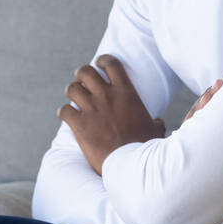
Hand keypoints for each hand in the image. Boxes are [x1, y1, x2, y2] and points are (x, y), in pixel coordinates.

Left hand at [58, 54, 164, 175]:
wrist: (129, 163)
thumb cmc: (144, 147)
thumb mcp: (155, 131)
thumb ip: (156, 123)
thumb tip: (158, 123)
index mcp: (127, 93)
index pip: (112, 64)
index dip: (103, 60)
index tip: (99, 63)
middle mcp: (107, 96)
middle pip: (85, 72)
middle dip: (81, 75)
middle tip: (83, 82)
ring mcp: (91, 109)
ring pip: (72, 89)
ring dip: (72, 93)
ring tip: (75, 99)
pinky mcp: (79, 124)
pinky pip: (64, 110)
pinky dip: (64, 112)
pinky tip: (68, 117)